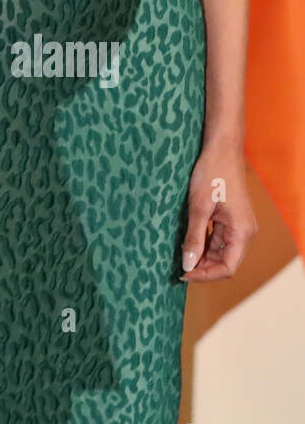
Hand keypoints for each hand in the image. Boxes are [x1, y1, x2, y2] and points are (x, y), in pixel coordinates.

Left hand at [180, 139, 256, 281]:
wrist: (221, 149)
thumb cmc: (211, 174)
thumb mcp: (198, 207)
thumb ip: (194, 238)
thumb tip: (188, 265)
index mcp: (242, 232)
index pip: (227, 267)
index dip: (205, 275)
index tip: (183, 274)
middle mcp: (244, 232)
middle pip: (225, 262)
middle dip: (203, 267)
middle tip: (179, 267)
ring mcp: (238, 225)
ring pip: (221, 251)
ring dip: (203, 256)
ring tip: (181, 257)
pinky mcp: (231, 218)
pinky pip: (219, 238)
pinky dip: (205, 243)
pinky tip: (188, 243)